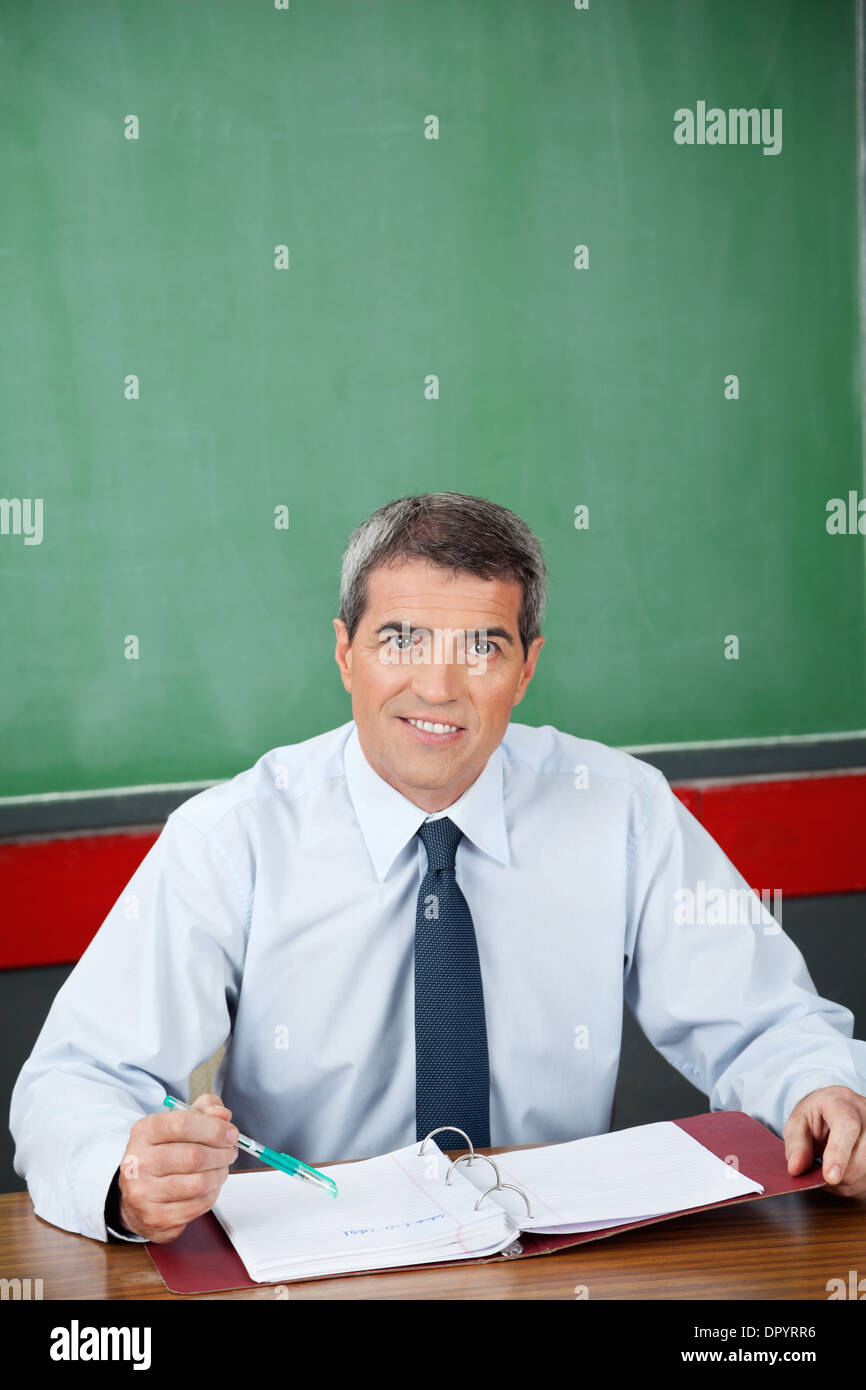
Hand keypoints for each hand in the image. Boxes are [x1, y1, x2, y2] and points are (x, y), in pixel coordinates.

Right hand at [117, 1092, 238, 1241]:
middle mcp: (139, 1162)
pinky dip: (211, 1195)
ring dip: (219, 1175)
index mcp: (144, 1132)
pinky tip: (209, 1187)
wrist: (136, 1195)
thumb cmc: (162, 1154)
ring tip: (221, 1169)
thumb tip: (223, 1115)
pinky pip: (197, 1206)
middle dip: (222, 1154)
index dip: (214, 1128)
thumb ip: (204, 1110)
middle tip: (230, 1153)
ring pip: (198, 1183)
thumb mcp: (179, 1123)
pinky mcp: (155, 1217)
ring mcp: (144, 1193)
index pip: (183, 1124)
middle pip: (194, 1156)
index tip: (231, 1134)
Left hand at [783, 1085, 865, 1198]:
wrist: (837, 1110)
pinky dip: (855, 1182)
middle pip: (861, 1153)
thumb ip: (796, 1144)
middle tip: (823, 1174)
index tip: (830, 1177)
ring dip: (847, 1180)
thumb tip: (796, 1168)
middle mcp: (864, 1112)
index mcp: (839, 1100)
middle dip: (841, 1173)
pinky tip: (844, 1169)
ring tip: (832, 1167)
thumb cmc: (818, 1114)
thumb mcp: (799, 1121)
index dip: (838, 1153)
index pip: (846, 1126)